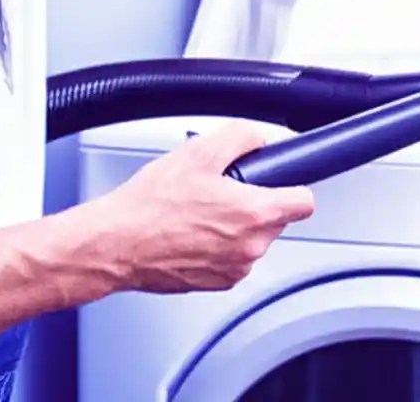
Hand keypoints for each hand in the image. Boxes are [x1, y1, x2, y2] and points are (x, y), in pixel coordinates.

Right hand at [87, 121, 315, 292]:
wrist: (114, 244)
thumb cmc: (148, 206)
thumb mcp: (198, 152)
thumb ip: (240, 137)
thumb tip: (258, 138)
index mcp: (254, 214)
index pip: (305, 202)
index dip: (293, 187)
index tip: (281, 184)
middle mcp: (250, 247)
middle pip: (276, 220)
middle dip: (254, 205)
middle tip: (220, 193)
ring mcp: (234, 269)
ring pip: (252, 240)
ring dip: (234, 227)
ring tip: (199, 213)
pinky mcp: (216, 283)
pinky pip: (231, 259)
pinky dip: (217, 247)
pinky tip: (191, 233)